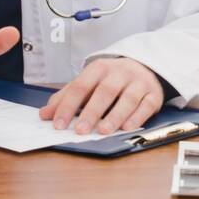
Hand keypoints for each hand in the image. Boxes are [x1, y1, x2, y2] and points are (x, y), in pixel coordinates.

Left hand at [39, 57, 164, 134]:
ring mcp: (139, 82)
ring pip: (128, 99)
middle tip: (80, 130)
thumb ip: (66, 97)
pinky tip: (127, 127)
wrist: (146, 67)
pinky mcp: (154, 94)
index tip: (58, 124)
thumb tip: (45, 114)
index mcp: (100, 68)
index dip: (68, 105)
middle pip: (105, 91)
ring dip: (115, 116)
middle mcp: (120, 72)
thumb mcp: (89, 82)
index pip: (80, 86)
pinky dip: (137, 117)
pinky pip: (146, 105)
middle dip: (92, 111)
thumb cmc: (111, 79)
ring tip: (103, 131)